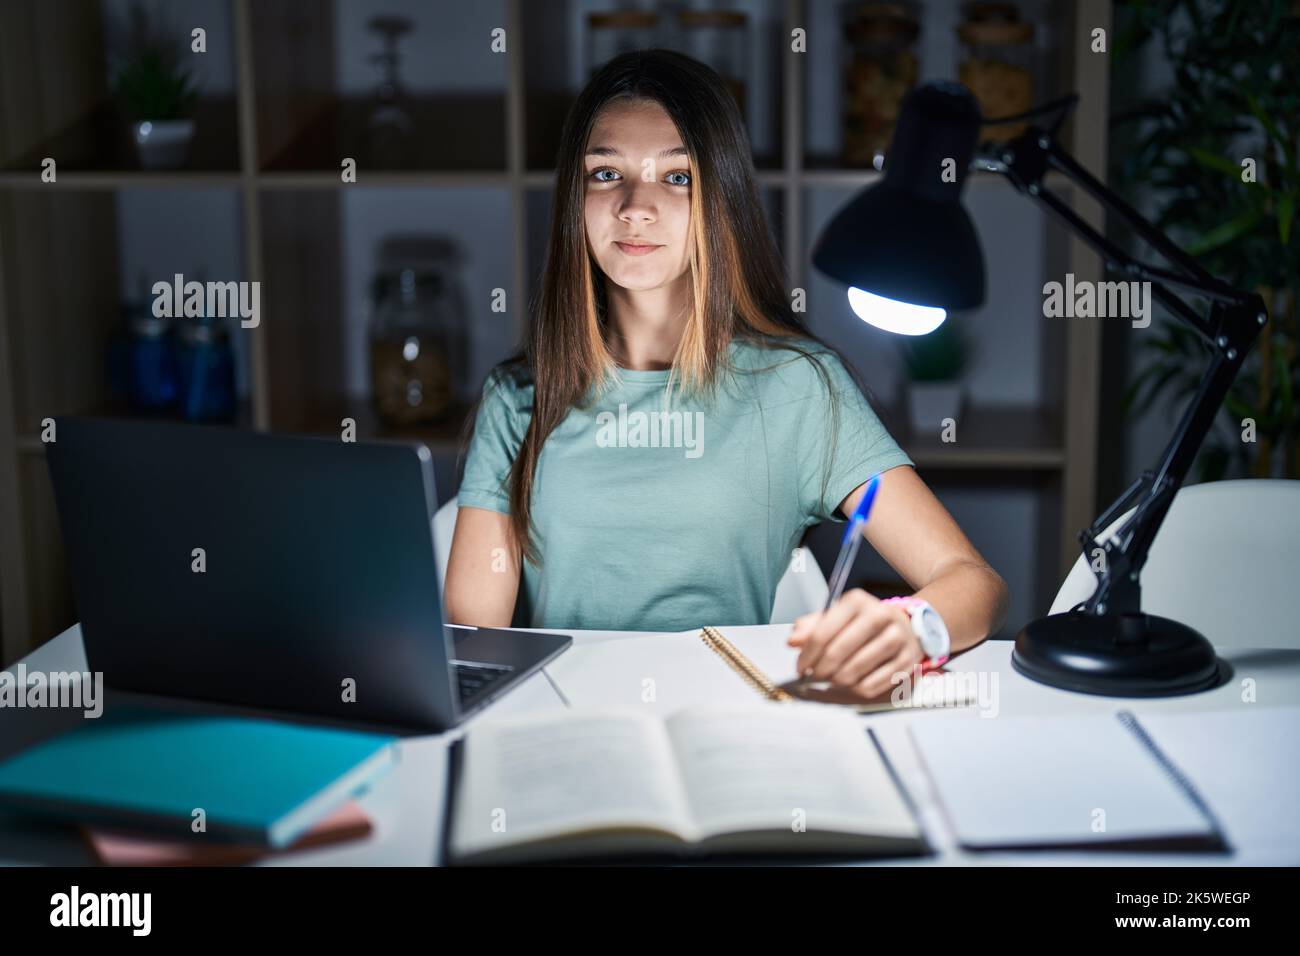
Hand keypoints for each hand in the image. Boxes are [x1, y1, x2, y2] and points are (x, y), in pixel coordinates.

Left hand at [786, 589, 924, 701]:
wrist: (905, 626)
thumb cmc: (862, 623)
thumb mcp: (836, 616)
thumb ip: (811, 627)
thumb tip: (793, 641)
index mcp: (857, 601)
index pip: (823, 632)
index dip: (807, 654)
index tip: (800, 667)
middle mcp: (880, 615)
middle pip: (838, 653)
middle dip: (820, 670)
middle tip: (813, 676)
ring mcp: (897, 638)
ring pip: (855, 671)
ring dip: (837, 680)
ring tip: (832, 678)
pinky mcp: (908, 661)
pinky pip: (872, 685)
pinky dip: (856, 689)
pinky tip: (852, 683)